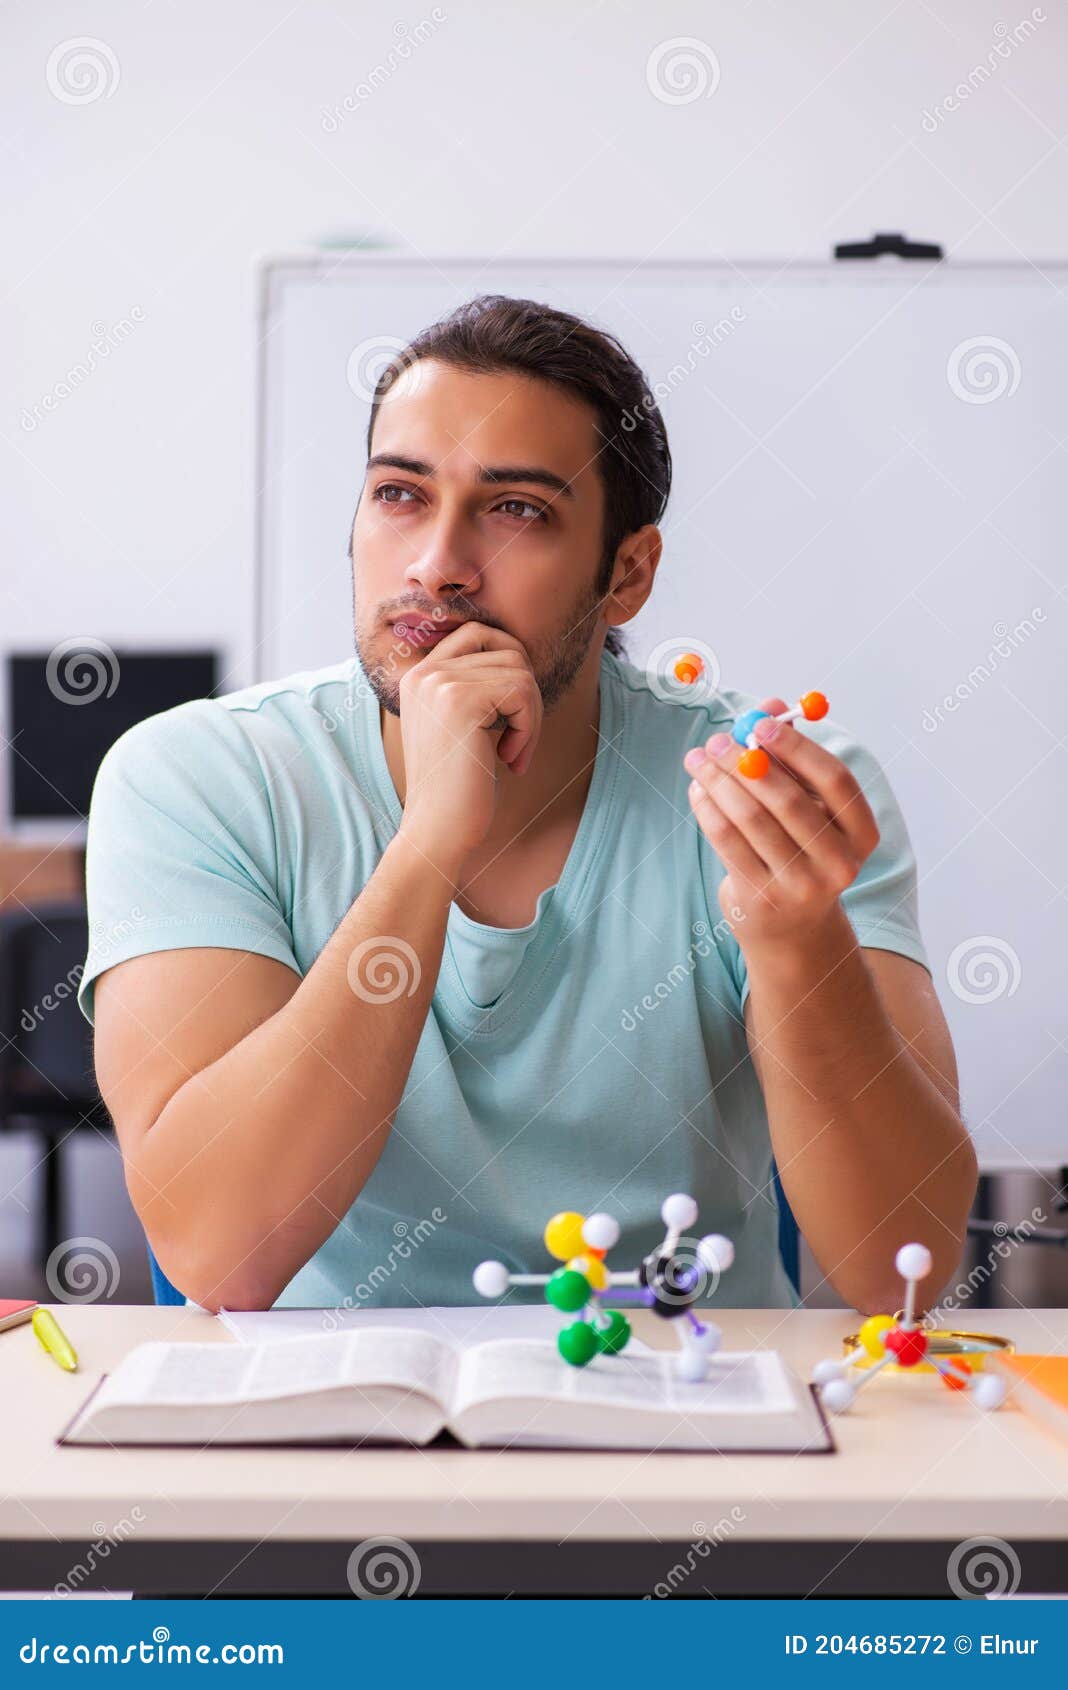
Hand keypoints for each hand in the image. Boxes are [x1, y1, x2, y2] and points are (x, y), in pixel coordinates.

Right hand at [395, 622, 542, 877]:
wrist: (436, 830)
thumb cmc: (457, 786)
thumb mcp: (459, 726)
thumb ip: (475, 687)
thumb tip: (521, 656)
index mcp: (419, 675)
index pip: (478, 633)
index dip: (510, 663)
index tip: (511, 713)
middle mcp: (424, 672)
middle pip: (507, 650)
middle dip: (525, 694)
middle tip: (518, 737)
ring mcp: (440, 683)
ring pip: (520, 671)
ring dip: (530, 716)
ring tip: (511, 753)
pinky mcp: (460, 700)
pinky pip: (523, 693)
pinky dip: (529, 729)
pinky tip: (510, 760)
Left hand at [683, 697, 879, 951]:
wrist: (790, 922)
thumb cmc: (799, 846)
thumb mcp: (808, 804)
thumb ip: (793, 756)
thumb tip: (772, 705)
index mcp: (861, 832)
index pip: (835, 780)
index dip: (798, 748)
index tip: (761, 724)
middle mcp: (839, 863)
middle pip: (789, 801)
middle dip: (747, 763)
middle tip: (717, 740)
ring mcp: (800, 886)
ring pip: (752, 821)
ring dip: (719, 783)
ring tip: (698, 759)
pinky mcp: (762, 898)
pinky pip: (728, 843)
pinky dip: (707, 810)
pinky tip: (697, 790)